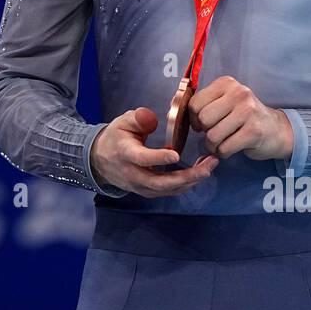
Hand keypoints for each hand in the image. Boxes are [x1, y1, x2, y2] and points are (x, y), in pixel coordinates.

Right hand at [90, 107, 217, 197]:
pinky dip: (187, 184)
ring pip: (167, 189)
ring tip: (210, 166)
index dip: (158, 158)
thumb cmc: (116, 138)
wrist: (100, 160)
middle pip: (160, 182)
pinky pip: (169, 191)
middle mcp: (133, 174)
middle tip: (208, 167)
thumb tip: (152, 118)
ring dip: (191, 181)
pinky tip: (201, 172)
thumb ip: (138, 118)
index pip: (142, 159)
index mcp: (125, 153)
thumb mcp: (122, 122)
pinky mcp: (148, 191)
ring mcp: (141, 186)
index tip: (176, 155)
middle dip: (186, 176)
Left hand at [188, 76, 292, 160]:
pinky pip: (224, 148)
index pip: (195, 103)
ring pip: (212, 136)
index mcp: (226, 83)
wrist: (275, 130)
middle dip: (204, 132)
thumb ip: (201, 104)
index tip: (202, 124)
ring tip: (223, 142)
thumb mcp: (224, 102)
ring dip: (213, 145)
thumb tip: (170, 113)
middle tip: (214, 133)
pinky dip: (223, 152)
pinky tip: (231, 147)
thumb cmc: (243, 117)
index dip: (193, 119)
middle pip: (203, 119)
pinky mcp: (254, 132)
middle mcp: (238, 94)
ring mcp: (248, 112)